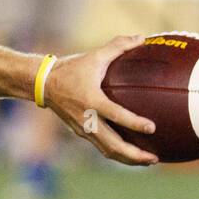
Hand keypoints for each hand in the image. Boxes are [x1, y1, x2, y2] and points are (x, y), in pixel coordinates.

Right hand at [42, 35, 160, 165]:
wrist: (43, 84)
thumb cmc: (71, 68)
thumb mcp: (94, 56)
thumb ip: (118, 46)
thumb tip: (142, 38)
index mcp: (92, 100)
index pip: (116, 115)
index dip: (134, 123)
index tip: (152, 128)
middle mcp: (87, 119)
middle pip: (113, 145)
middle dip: (134, 155)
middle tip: (154, 158)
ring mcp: (84, 129)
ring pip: (108, 151)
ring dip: (128, 159)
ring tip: (148, 160)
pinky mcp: (82, 133)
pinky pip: (102, 147)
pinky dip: (118, 153)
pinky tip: (132, 154)